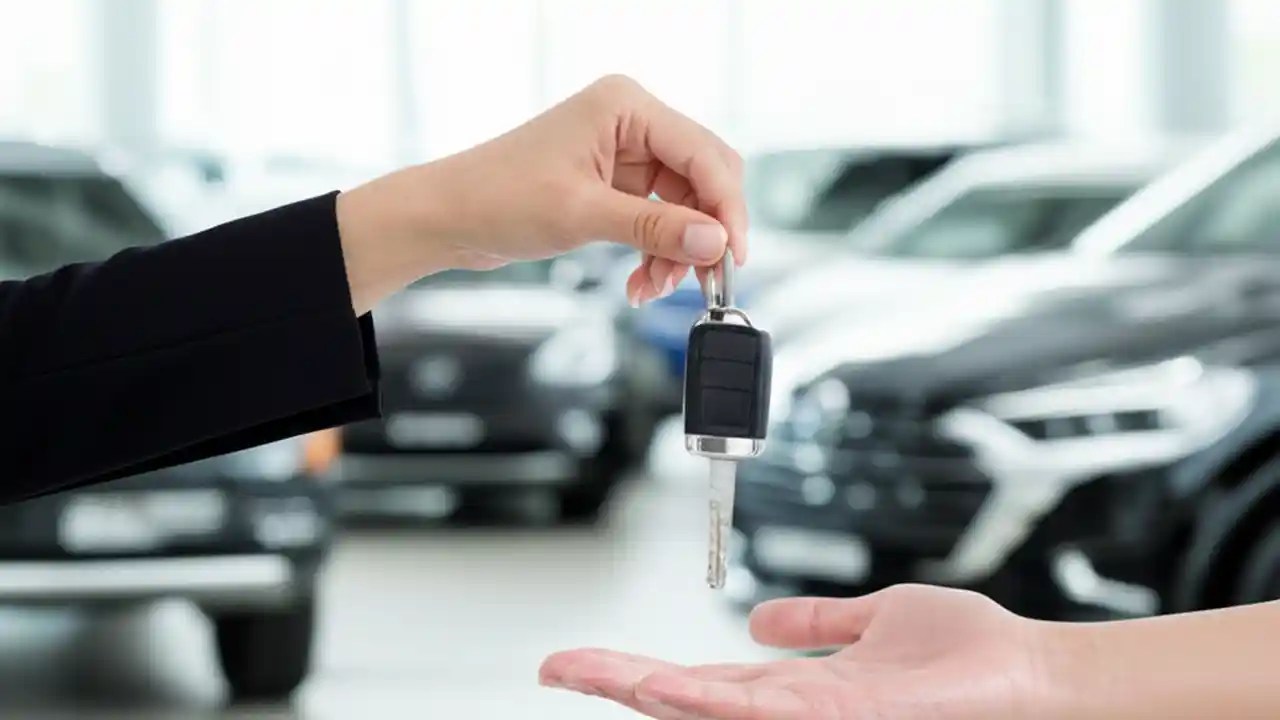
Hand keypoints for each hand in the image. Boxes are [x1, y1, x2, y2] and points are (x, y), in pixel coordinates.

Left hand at [337, 74, 745, 313]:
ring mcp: (624, 152)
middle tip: (706, 280)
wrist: (448, 217)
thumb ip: (656, 229)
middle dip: (704, 234)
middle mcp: (631, 122)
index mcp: (625, 106)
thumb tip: (716, 242)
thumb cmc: (497, 197)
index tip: (734, 257)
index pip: (703, 154)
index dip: (727, 208)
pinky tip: (641, 282)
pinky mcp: (615, 183)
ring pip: (685, 206)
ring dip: (678, 252)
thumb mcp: (583, 216)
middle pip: (703, 179)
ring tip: (653, 287)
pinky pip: (660, 219)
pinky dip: (657, 253)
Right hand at [540, 584, 1056, 718]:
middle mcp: (792, 712)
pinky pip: (760, 709)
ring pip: (706, 709)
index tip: (586, 659)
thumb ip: (818, 620)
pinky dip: (703, 699)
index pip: (698, 680)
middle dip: (616, 683)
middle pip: (685, 700)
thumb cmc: (967, 655)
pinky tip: (660, 685)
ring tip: (583, 671)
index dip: (639, 670)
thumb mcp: (875, 620)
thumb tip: (760, 617)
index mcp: (795, 689)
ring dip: (640, 689)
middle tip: (555, 666)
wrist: (1030, 674)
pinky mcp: (840, 719)